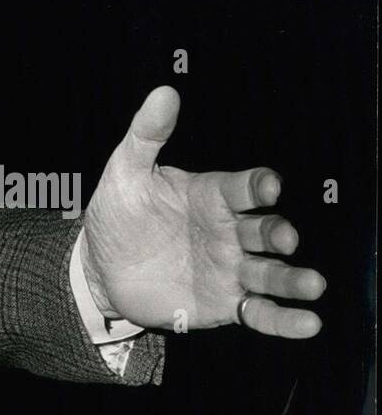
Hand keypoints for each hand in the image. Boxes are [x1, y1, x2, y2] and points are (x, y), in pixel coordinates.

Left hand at [82, 86, 325, 337]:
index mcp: (211, 195)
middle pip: (263, 230)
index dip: (258, 186)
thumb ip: (147, 134)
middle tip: (283, 237)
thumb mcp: (126, 170)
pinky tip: (308, 323)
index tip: (268, 186)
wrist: (101, 267)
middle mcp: (229, 231)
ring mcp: (231, 268)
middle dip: (277, 232)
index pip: (242, 187)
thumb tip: (164, 92)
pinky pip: (260, 312)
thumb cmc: (118, 212)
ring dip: (293, 278)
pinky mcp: (226, 304)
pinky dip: (285, 318)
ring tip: (313, 283)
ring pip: (271, 273)